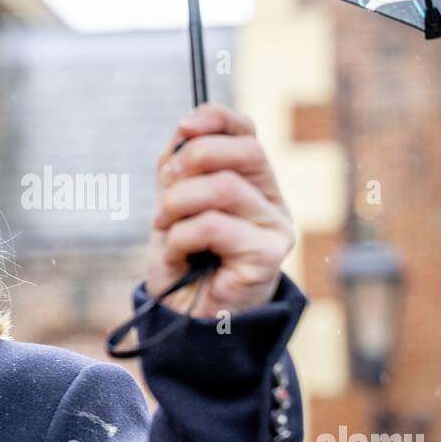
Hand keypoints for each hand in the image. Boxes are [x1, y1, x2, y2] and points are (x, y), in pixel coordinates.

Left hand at [146, 103, 296, 318]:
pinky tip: (177, 255)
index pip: (246, 131)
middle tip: (165, 187)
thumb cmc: (183, 263)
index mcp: (253, 182)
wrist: (186, 322)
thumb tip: (185, 129)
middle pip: (245, 151)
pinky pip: (214, 225)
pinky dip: (180, 236)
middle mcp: (272, 202)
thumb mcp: (173, 204)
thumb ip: (180, 166)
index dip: (216, 119)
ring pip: (225, 187)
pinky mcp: (267, 256)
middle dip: (192, 160)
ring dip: (178, 204)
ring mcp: (275, 229)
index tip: (182, 128)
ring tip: (165, 227)